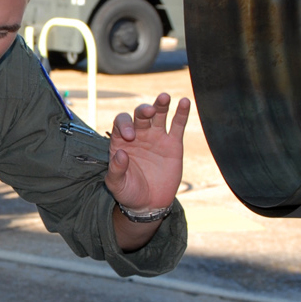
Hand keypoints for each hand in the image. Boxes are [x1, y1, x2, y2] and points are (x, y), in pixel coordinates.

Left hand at [105, 92, 189, 211]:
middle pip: (140, 115)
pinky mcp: (173, 144)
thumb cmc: (129, 192)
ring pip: (159, 114)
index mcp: (121, 141)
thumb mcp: (117, 184)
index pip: (121, 123)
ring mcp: (156, 137)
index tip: (131, 137)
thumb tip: (119, 153)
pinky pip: (177, 125)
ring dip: (160, 104)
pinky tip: (184, 102)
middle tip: (148, 112)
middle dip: (143, 111)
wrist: (149, 203)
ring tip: (164, 97)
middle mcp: (139, 135)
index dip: (125, 125)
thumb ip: (116, 170)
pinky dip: (181, 113)